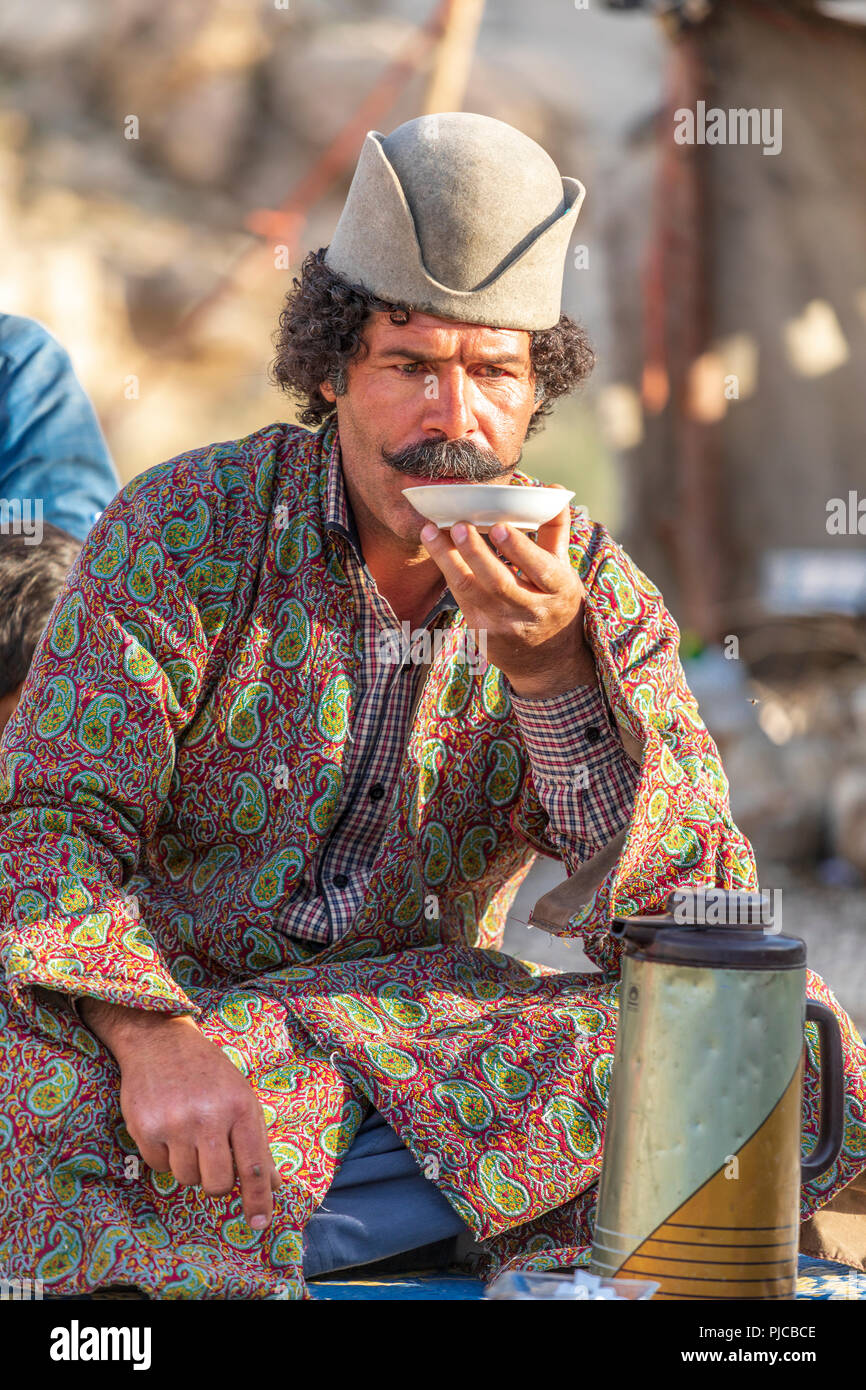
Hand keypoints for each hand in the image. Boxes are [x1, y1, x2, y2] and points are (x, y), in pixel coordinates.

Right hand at [81, 1000, 280, 1229]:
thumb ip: (256, 1142)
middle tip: (212, 1160)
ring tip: (188, 1135)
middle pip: (218, 1184)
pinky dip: (165, 1158)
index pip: (254, 1166)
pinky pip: (159, 1168)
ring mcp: (175, 1123)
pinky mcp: (145, 1128)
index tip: (259, 1224)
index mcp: (240, 1107)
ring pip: (187, 1179)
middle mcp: (209, 1117)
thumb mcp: (241, 1097)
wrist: (159, 1041)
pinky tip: (167, 1130)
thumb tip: (273, 1185)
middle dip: (217, 1182)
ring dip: (189, 1167)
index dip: (259, 1200)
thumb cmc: (208, 1073)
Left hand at [419, 488, 596, 697]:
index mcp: (558, 591)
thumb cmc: (555, 603)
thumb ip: (555, 531)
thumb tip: (554, 490)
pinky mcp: (481, 633)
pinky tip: (435, 548)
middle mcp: (530, 611)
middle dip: (475, 553)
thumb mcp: (563, 570)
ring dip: (447, 559)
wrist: (547, 662)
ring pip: (469, 591)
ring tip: (430, 533)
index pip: (539, 568)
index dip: (519, 549)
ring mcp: (502, 626)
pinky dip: (446, 571)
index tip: (499, 527)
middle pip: (499, 582)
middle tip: (457, 526)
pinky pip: (460, 598)